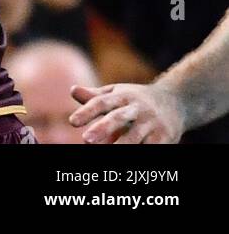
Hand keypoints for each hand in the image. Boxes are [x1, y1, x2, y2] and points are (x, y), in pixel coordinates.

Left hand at [69, 83, 184, 143]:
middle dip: (103, 128)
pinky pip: (150, 146)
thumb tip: (73, 90)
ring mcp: (152, 123)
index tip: (72, 122)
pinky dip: (140, 151)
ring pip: (135, 136)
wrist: (176, 101)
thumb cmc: (136, 99)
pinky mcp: (165, 137)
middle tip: (85, 140)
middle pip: (118, 117)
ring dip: (121, 145)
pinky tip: (126, 157)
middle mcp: (137, 108)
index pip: (101, 102)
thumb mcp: (117, 93)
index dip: (87, 111)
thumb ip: (95, 96)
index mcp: (122, 96)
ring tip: (104, 152)